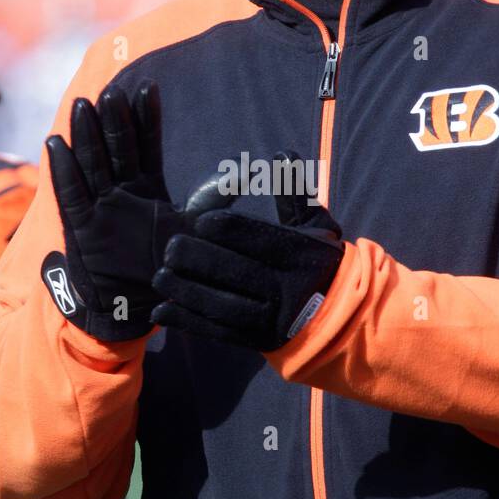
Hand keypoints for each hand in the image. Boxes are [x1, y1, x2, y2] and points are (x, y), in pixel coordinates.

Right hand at [43, 79, 230, 340]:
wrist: (137, 304)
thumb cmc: (165, 264)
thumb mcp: (194, 228)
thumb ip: (212, 200)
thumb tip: (243, 176)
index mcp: (147, 185)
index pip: (146, 143)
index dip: (146, 117)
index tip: (148, 87)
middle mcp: (121, 190)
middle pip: (117, 147)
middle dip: (115, 120)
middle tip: (112, 91)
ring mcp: (100, 206)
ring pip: (92, 163)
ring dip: (87, 135)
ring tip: (84, 105)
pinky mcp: (81, 226)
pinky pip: (70, 194)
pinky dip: (63, 171)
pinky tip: (56, 144)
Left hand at [151, 152, 344, 350]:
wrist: (338, 318)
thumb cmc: (320, 263)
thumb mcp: (317, 227)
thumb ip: (296, 194)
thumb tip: (282, 157)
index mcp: (300, 256)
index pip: (259, 240)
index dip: (227, 230)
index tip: (199, 221)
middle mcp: (286, 289)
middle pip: (237, 272)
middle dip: (199, 259)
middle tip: (171, 247)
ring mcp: (271, 319)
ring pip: (223, 306)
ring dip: (187, 292)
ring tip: (160, 278)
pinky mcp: (257, 342)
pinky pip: (218, 333)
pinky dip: (188, 322)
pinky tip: (161, 311)